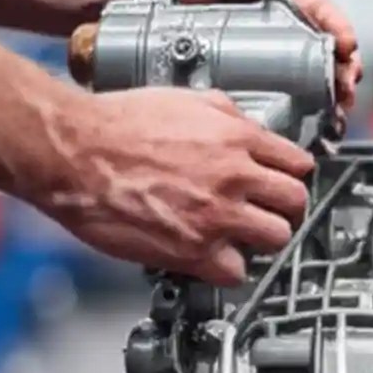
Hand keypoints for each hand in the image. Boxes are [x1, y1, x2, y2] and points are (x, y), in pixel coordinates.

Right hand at [39, 88, 312, 284]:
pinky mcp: (193, 250)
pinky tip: (216, 256)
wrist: (74, 152)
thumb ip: (224, 115)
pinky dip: (229, 268)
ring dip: (264, 239)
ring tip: (246, 236)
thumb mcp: (183, 100)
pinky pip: (236, 271)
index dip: (293, 174)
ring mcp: (217, 215)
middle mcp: (234, 176)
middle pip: (296, 202)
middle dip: (286, 208)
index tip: (285, 182)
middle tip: (272, 212)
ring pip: (277, 238)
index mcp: (235, 138)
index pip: (298, 162)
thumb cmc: (115, 124)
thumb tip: (246, 126)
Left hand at [173, 0, 362, 114]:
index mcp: (279, 0)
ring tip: (337, 115)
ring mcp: (273, 58)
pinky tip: (314, 129)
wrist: (145, 4)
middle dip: (343, 72)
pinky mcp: (258, 83)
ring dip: (332, 98)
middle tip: (346, 90)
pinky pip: (289, 98)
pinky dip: (306, 115)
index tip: (347, 47)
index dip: (340, 29)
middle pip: (327, 51)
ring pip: (316, 79)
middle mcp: (283, 29)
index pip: (322, 13)